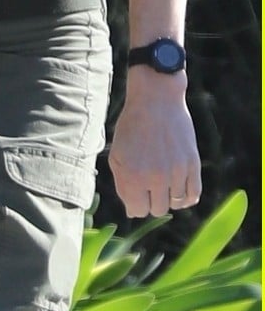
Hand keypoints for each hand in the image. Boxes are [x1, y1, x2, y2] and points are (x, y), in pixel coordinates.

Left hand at [108, 71, 201, 217]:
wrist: (155, 100)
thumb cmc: (132, 126)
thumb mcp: (117, 154)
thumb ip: (123, 185)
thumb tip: (133, 211)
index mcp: (131, 176)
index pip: (137, 211)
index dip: (136, 203)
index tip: (137, 191)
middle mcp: (154, 178)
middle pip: (157, 210)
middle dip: (152, 199)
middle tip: (150, 182)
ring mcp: (175, 172)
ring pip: (175, 204)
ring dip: (168, 195)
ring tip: (163, 177)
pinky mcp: (192, 165)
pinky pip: (193, 196)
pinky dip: (186, 196)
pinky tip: (178, 185)